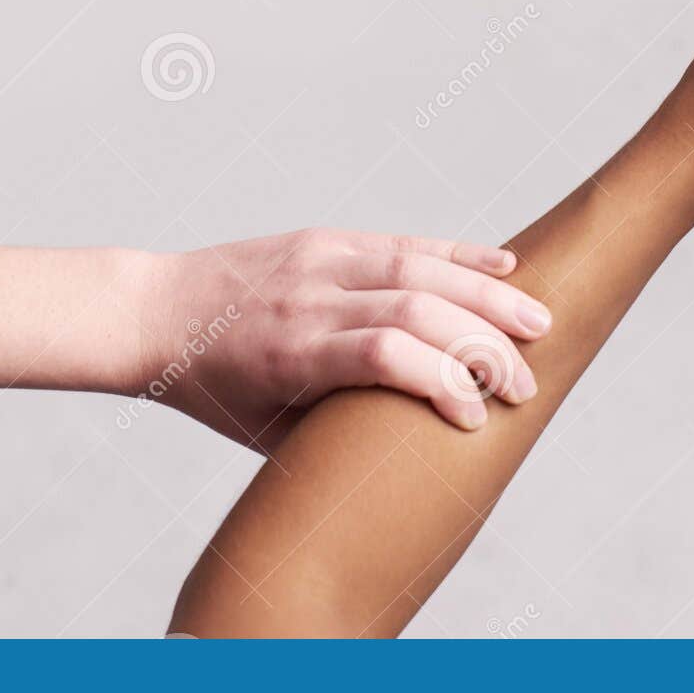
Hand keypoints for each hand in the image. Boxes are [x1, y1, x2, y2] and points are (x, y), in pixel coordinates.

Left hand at [137, 229, 551, 448]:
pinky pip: (401, 242)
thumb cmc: (213, 389)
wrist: (155, 314)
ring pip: (416, 266)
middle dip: (481, 344)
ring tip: (538, 322)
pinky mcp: (325, 238)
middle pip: (414, 307)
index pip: (382, 354)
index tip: (478, 421)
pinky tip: (502, 268)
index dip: (440, 383)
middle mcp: (308, 299)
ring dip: (486, 294)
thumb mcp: (268, 430)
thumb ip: (338, 428)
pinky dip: (456, 254)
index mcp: (290, 352)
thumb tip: (418, 454)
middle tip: (527, 382)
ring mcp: (318, 260)